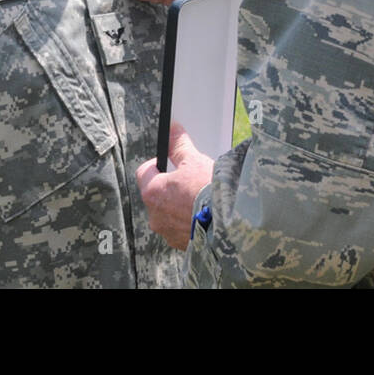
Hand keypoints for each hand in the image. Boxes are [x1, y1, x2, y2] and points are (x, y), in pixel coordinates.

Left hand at [136, 122, 214, 250]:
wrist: (229, 222)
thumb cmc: (208, 190)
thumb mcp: (194, 161)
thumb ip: (179, 146)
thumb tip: (172, 129)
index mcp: (152, 192)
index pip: (144, 172)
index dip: (157, 164)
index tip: (171, 162)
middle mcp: (155, 215)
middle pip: (157, 194)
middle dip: (170, 187)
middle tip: (190, 180)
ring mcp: (167, 232)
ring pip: (168, 214)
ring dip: (179, 206)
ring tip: (200, 199)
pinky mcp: (181, 244)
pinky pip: (180, 229)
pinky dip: (188, 222)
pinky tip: (204, 215)